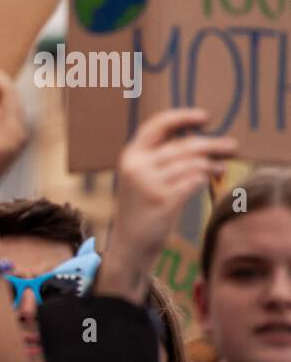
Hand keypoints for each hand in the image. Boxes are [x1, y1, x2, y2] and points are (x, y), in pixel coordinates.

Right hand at [98, 108, 236, 301]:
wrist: (129, 244)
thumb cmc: (141, 208)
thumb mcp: (141, 178)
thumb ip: (160, 158)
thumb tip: (200, 140)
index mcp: (130, 156)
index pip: (156, 126)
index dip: (182, 117)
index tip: (205, 117)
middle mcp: (136, 166)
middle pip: (183, 146)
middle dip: (212, 144)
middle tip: (232, 145)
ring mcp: (148, 184)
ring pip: (192, 163)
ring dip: (212, 164)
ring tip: (221, 168)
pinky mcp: (162, 201)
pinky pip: (194, 180)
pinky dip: (206, 177)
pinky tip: (212, 178)